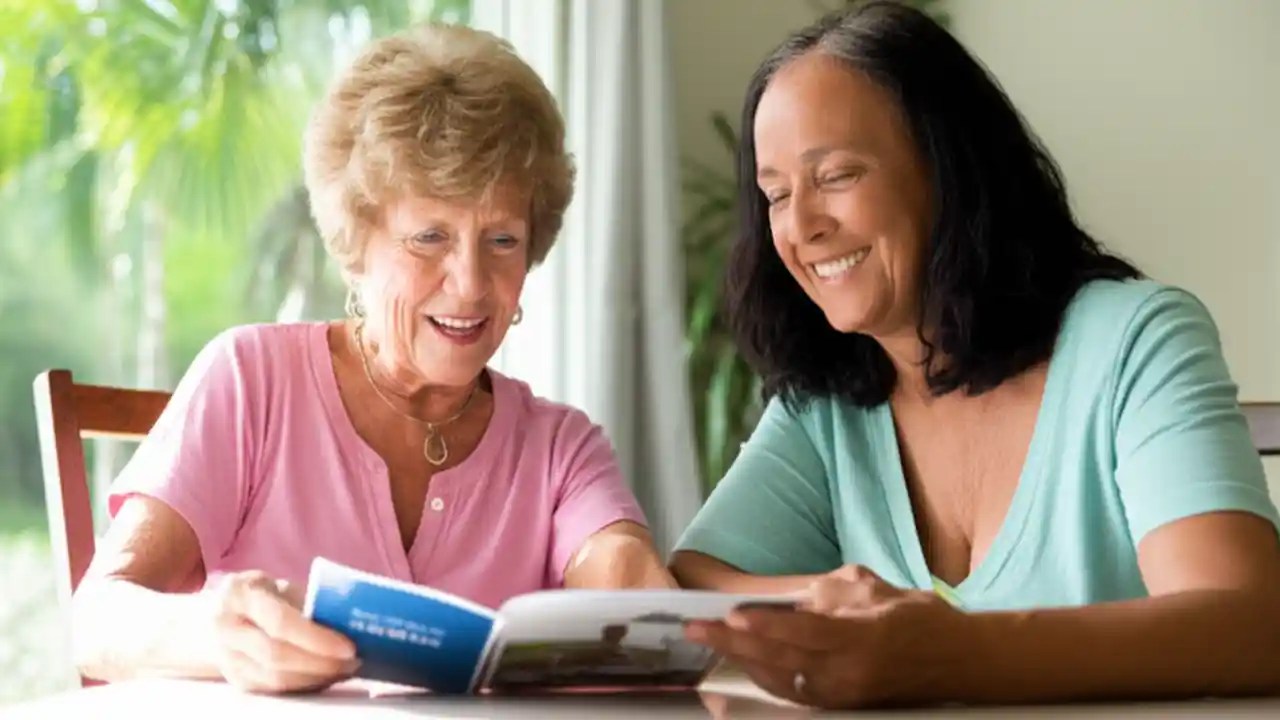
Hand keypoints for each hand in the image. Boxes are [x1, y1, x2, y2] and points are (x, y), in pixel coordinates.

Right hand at [211, 570, 359, 693]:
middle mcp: (226, 628)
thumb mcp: (281, 585)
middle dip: (321, 662)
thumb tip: (351, 620)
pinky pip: (276, 689)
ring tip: (346, 668)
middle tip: (354, 661)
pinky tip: (328, 676)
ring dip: (317, 677)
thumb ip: (308, 601)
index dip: (316, 638)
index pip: (280, 623)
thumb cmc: (260, 594)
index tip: (348, 647)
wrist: (218, 614)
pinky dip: (306, 685)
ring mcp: (227, 658)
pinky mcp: (237, 681)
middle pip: (277, 656)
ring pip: (277, 678)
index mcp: (238, 595)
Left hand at [685, 565, 967, 708]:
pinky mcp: (841, 706)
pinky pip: (793, 693)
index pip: (804, 634)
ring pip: (780, 682)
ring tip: (710, 641)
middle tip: (696, 629)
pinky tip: (742, 662)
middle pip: (780, 662)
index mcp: (862, 640)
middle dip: (733, 646)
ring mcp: (844, 696)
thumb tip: (788, 601)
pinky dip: (764, 677)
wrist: (960, 663)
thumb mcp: (874, 590)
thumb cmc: (919, 618)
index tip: (731, 616)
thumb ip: (828, 594)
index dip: (765, 627)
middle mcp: (849, 676)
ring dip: (741, 662)